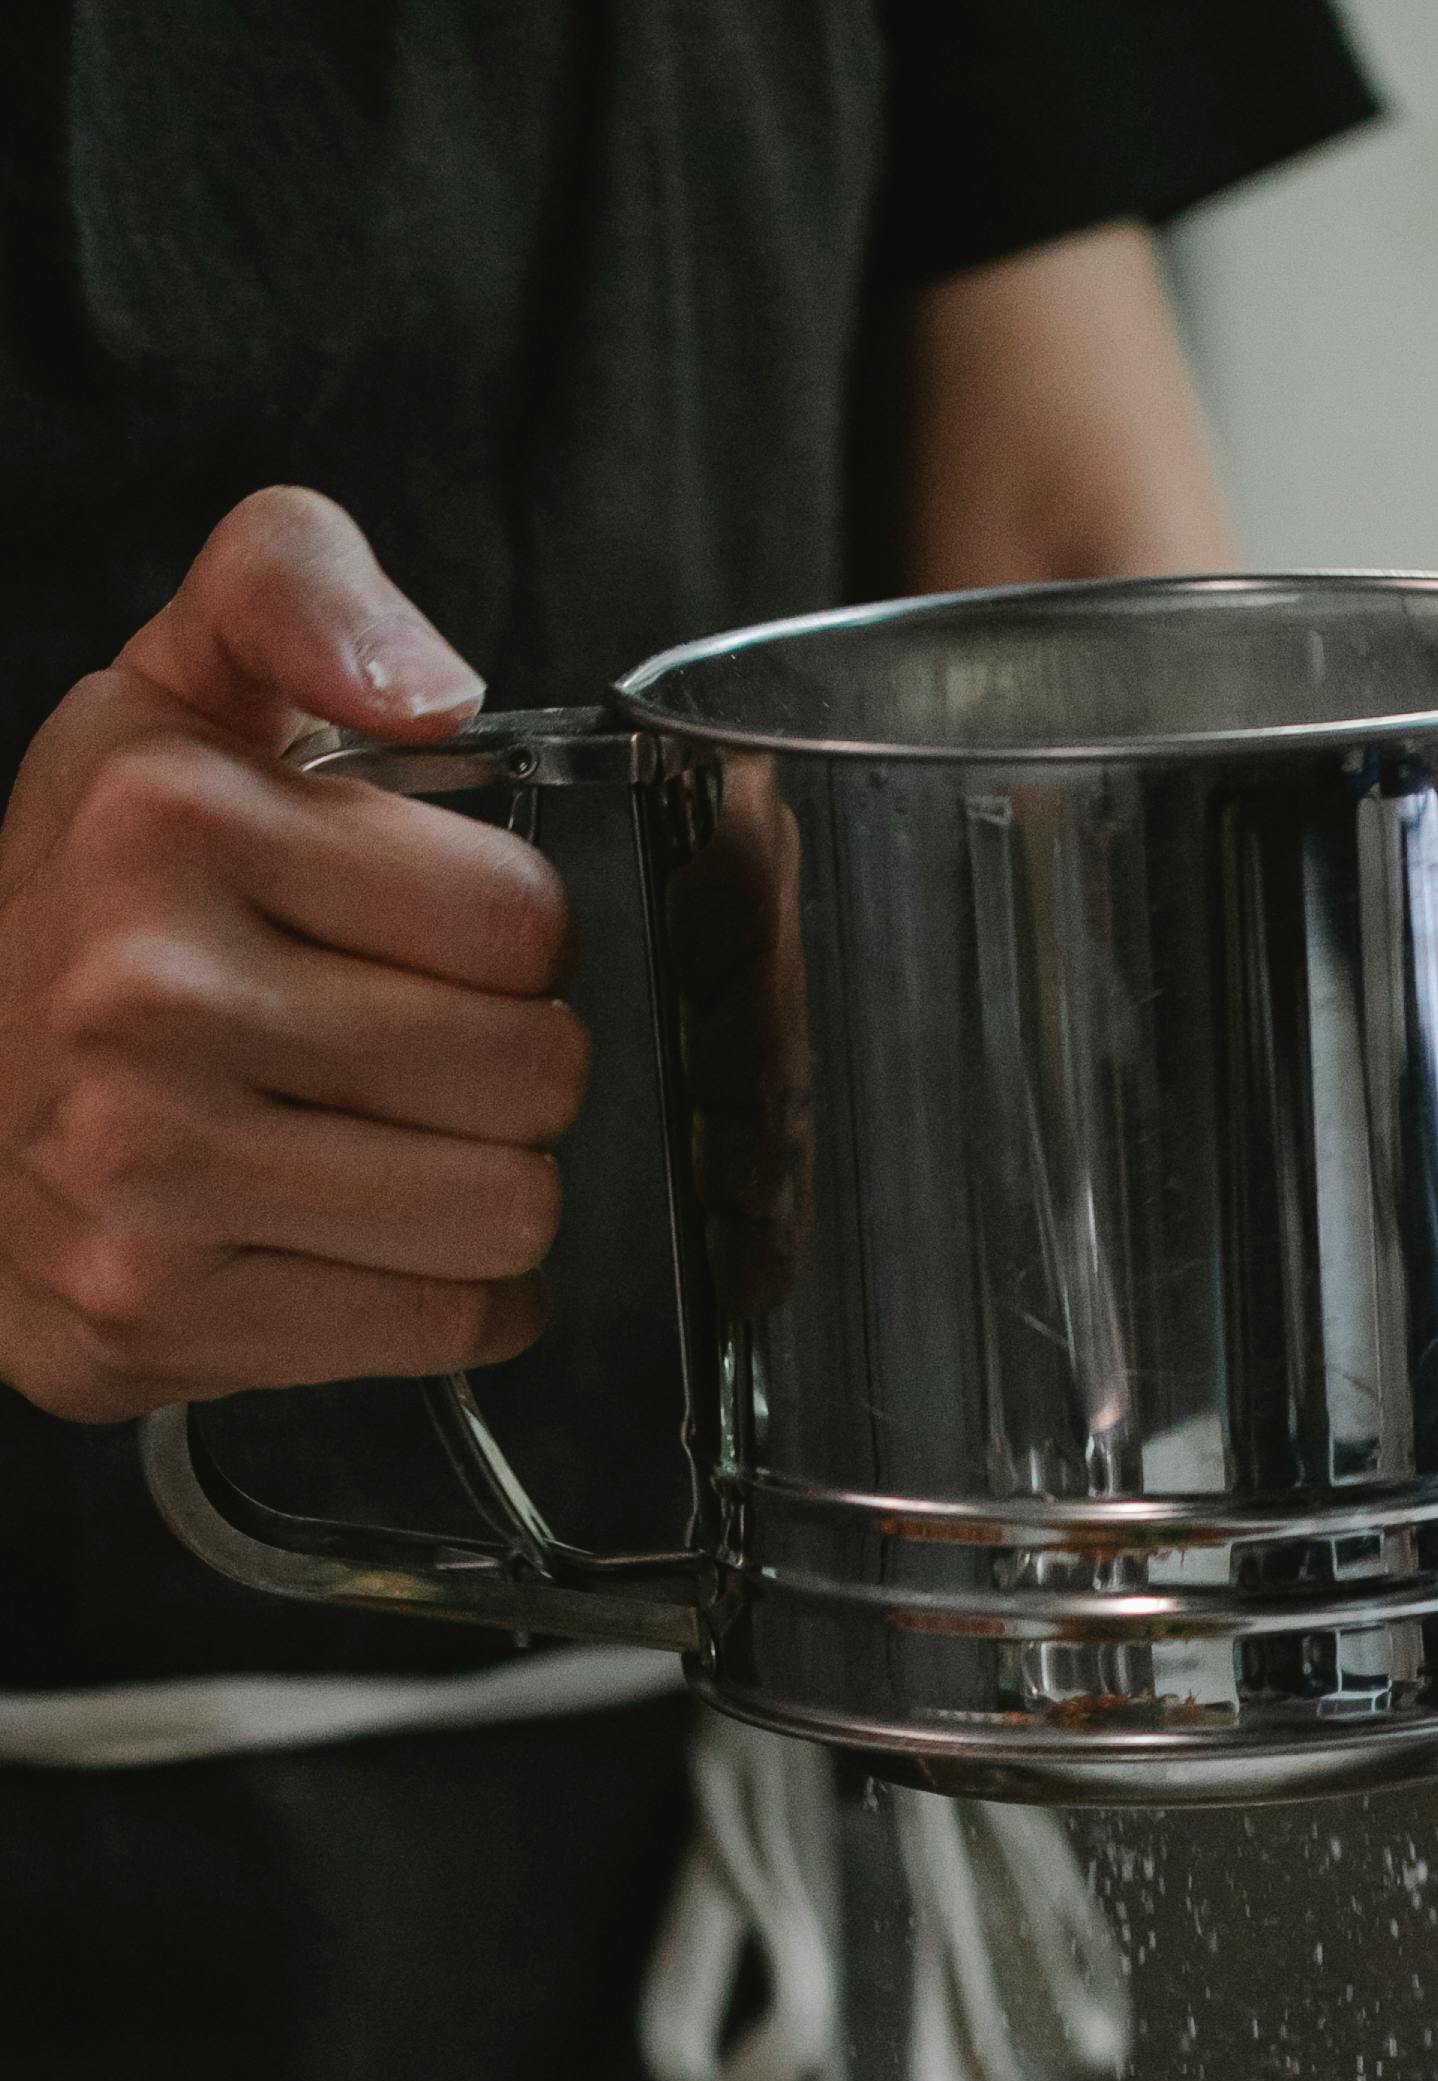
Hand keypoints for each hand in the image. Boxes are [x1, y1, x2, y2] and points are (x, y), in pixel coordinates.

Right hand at [0, 486, 583, 1423]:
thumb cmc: (98, 910)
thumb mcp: (175, 697)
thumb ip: (297, 593)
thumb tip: (432, 687)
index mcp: (168, 815)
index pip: (519, 916)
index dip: (507, 937)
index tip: (424, 940)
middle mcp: (145, 989)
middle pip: (533, 1070)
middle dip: (509, 1071)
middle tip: (408, 1058)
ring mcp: (143, 1162)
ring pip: (509, 1208)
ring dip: (489, 1193)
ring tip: (390, 1152)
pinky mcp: (161, 1307)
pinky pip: (449, 1323)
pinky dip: (445, 1298)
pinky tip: (361, 1243)